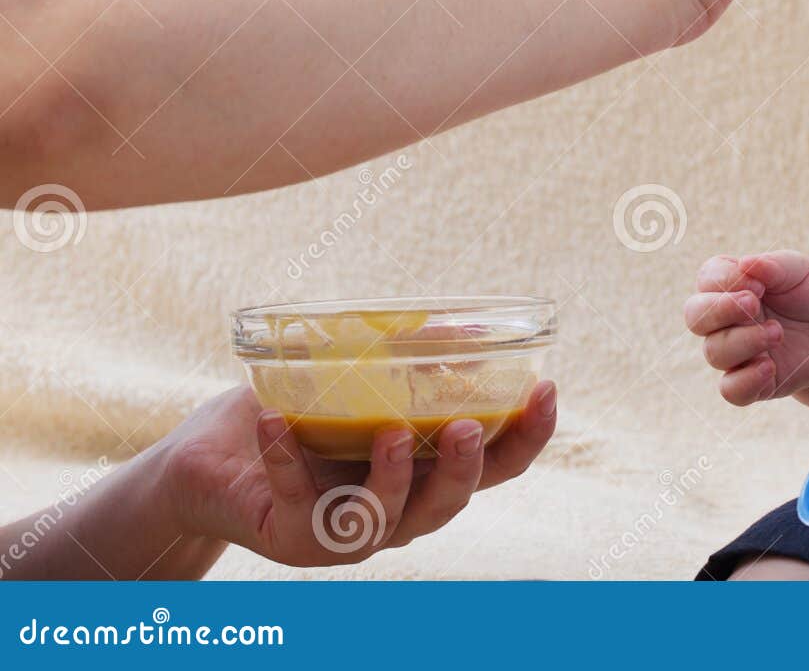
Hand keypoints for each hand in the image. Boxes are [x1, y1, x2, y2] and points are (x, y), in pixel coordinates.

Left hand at [156, 382, 558, 567]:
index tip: (547, 390)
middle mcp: (397, 510)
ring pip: (387, 521)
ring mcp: (344, 532)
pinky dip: (285, 459)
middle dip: (466, 470)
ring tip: (393, 434)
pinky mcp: (290, 537)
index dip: (530, 436)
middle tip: (467, 426)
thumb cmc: (295, 415)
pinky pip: (295, 502)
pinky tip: (275, 421)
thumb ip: (406, 360)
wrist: (207, 462)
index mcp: (426, 474)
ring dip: (395, 478)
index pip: (496, 466)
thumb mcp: (354, 381)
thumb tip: (464, 324)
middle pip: (450, 504)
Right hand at [684, 251, 808, 405]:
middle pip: (695, 317)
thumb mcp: (799, 270)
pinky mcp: (748, 382)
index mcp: (728, 285)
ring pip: (714, 352)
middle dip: (721, 310)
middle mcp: (722, 320)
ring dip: (745, 341)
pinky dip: (746, 380)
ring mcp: (733, 353)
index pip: (707, 279)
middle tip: (753, 303)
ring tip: (778, 333)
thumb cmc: (807, 294)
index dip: (728, 280)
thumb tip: (745, 264)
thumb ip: (773, 265)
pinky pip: (730, 390)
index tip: (759, 284)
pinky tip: (769, 367)